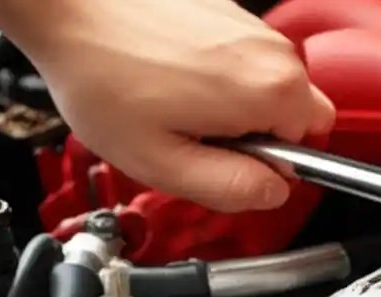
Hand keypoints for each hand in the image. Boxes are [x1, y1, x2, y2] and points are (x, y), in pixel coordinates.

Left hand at [0, 0, 335, 211]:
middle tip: (196, 137)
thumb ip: (230, 189)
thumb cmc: (104, 78)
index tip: (223, 161)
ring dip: (236, 104)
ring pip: (270, 85)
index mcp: (271, 92)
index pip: (312, 148)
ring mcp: (250, 26)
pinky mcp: (228, 12)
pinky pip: (243, 58)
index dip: (267, 166)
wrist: (68, 7)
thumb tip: (272, 194)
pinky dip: (218, 73)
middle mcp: (272, 52)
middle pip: (298, 114)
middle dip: (258, 134)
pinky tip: (170, 76)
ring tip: (176, 103)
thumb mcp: (164, 164)